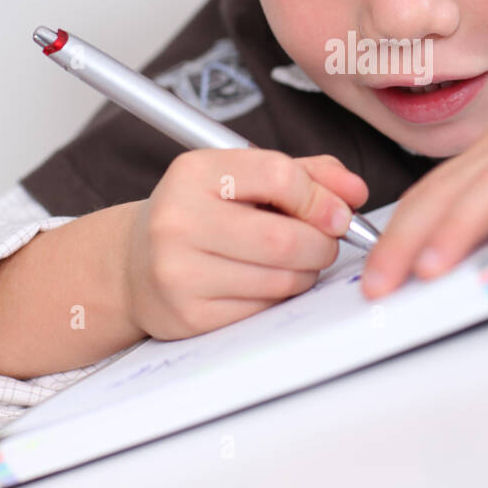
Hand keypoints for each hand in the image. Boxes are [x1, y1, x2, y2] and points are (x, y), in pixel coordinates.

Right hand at [125, 149, 367, 338]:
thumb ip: (304, 174)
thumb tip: (355, 192)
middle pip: (284, 238)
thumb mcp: (242, 177)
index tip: (338, 211)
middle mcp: (179, 220)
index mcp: (194, 172)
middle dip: (322, 243)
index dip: (321, 197)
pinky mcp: (188, 315)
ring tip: (297, 261)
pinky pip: (263, 309)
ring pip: (280, 278)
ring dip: (306, 272)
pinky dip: (280, 297)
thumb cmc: (199, 214)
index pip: (279, 176)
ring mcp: (179, 272)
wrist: (133, 265)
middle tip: (325, 242)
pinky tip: (267, 282)